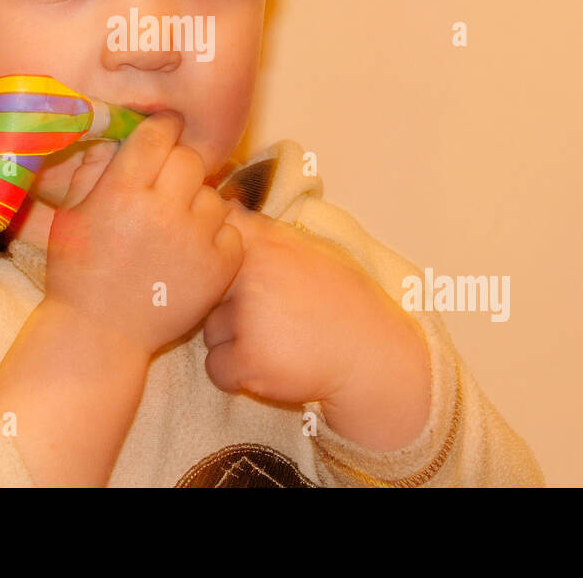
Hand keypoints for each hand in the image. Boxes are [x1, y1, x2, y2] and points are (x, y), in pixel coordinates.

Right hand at [42, 111, 244, 358]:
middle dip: (179, 165)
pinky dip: (216, 235)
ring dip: (197, 202)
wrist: (101, 333)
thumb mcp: (71, 215)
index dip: (163, 127)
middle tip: (167, 183)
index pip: (157, 134)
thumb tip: (118, 139)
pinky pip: (231, 230)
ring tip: (177, 223)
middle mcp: (162, 209)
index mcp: (122, 191)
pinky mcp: (219, 267)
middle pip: (190, 159)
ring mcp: (195, 239)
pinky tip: (193, 248)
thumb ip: (93, 170)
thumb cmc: (78, 271)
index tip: (164, 132)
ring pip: (212, 195)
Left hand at [203, 204, 428, 423]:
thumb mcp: (312, 250)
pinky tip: (272, 366)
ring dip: (232, 343)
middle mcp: (253, 274)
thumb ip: (266, 233)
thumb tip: (224, 207)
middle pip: (209, 293)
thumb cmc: (343, 303)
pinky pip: (216, 368)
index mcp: (266, 243)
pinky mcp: (249, 360)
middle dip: (228, 308)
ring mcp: (249, 318)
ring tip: (278, 341)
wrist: (374, 355)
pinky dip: (237, 375)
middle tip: (271, 317)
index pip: (215, 238)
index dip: (217, 257)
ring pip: (210, 332)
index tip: (238, 276)